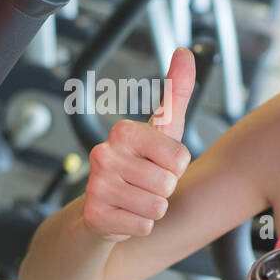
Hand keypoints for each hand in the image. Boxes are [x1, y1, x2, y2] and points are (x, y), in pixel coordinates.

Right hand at [82, 47, 194, 241]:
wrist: (103, 209)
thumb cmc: (140, 166)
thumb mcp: (162, 131)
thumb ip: (176, 92)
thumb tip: (185, 52)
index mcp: (123, 131)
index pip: (179, 157)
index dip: (176, 167)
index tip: (158, 163)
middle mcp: (103, 154)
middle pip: (167, 183)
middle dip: (163, 190)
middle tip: (144, 184)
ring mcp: (96, 185)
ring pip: (156, 207)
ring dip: (152, 210)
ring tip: (134, 199)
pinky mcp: (94, 216)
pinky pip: (143, 226)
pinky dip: (139, 226)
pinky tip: (124, 215)